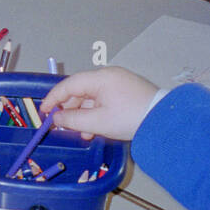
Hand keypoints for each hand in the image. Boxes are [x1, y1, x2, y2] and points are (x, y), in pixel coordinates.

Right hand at [38, 67, 157, 142]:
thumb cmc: (129, 119)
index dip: (53, 99)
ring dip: (84, 114)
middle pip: (80, 90)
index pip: (68, 85)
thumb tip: (56, 119)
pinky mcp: (128, 90)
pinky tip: (96, 128)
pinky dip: (97, 112)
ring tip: (83, 133)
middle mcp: (109, 75)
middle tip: (63, 126)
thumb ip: (72, 120)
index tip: (43, 112)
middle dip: (70, 109)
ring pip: (93, 97)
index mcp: (100, 78)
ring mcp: (120, 82)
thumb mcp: (97, 123)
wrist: (166, 121)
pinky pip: (105, 99)